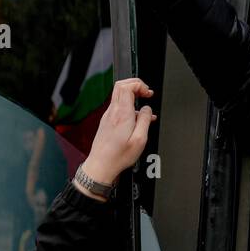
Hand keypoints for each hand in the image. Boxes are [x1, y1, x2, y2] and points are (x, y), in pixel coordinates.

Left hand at [77, 78, 156, 196]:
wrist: (101, 165)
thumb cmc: (118, 156)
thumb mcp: (140, 140)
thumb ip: (145, 120)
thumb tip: (147, 109)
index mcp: (122, 114)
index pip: (127, 86)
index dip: (140, 85)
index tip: (148, 93)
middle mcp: (113, 112)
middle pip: (121, 85)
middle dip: (136, 85)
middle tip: (146, 93)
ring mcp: (108, 116)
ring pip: (119, 95)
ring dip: (132, 96)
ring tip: (144, 109)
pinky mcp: (106, 121)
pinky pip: (118, 106)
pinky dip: (128, 106)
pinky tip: (136, 119)